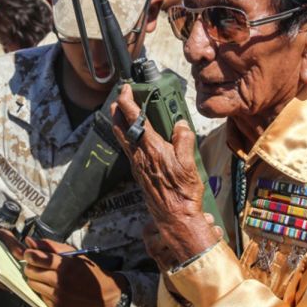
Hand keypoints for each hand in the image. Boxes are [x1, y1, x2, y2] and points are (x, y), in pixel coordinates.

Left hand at [22, 237, 126, 306]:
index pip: (36, 258)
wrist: (103, 293)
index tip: (30, 253)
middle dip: (32, 266)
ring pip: (32, 284)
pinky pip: (39, 295)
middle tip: (41, 265)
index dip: (29, 254)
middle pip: (30, 271)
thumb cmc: (88, 270)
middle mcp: (59, 281)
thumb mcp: (72, 253)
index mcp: (64, 265)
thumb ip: (49, 246)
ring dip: (36, 278)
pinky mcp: (56, 306)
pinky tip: (54, 287)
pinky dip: (43, 290)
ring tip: (48, 276)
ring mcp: (57, 296)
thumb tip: (28, 241)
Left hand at [110, 84, 217, 263]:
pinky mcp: (139, 173)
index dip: (126, 100)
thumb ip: (183, 139)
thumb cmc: (183, 192)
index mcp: (151, 148)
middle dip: (117, 109)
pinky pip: (129, 149)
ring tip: (127, 112)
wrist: (175, 217)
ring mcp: (137, 165)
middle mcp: (139, 155)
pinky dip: (129, 136)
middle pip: (119, 126)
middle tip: (121, 97)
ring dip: (121, 122)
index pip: (133, 118)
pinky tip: (138, 137)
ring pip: (122, 138)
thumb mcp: (189, 162)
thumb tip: (179, 124)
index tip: (126, 88)